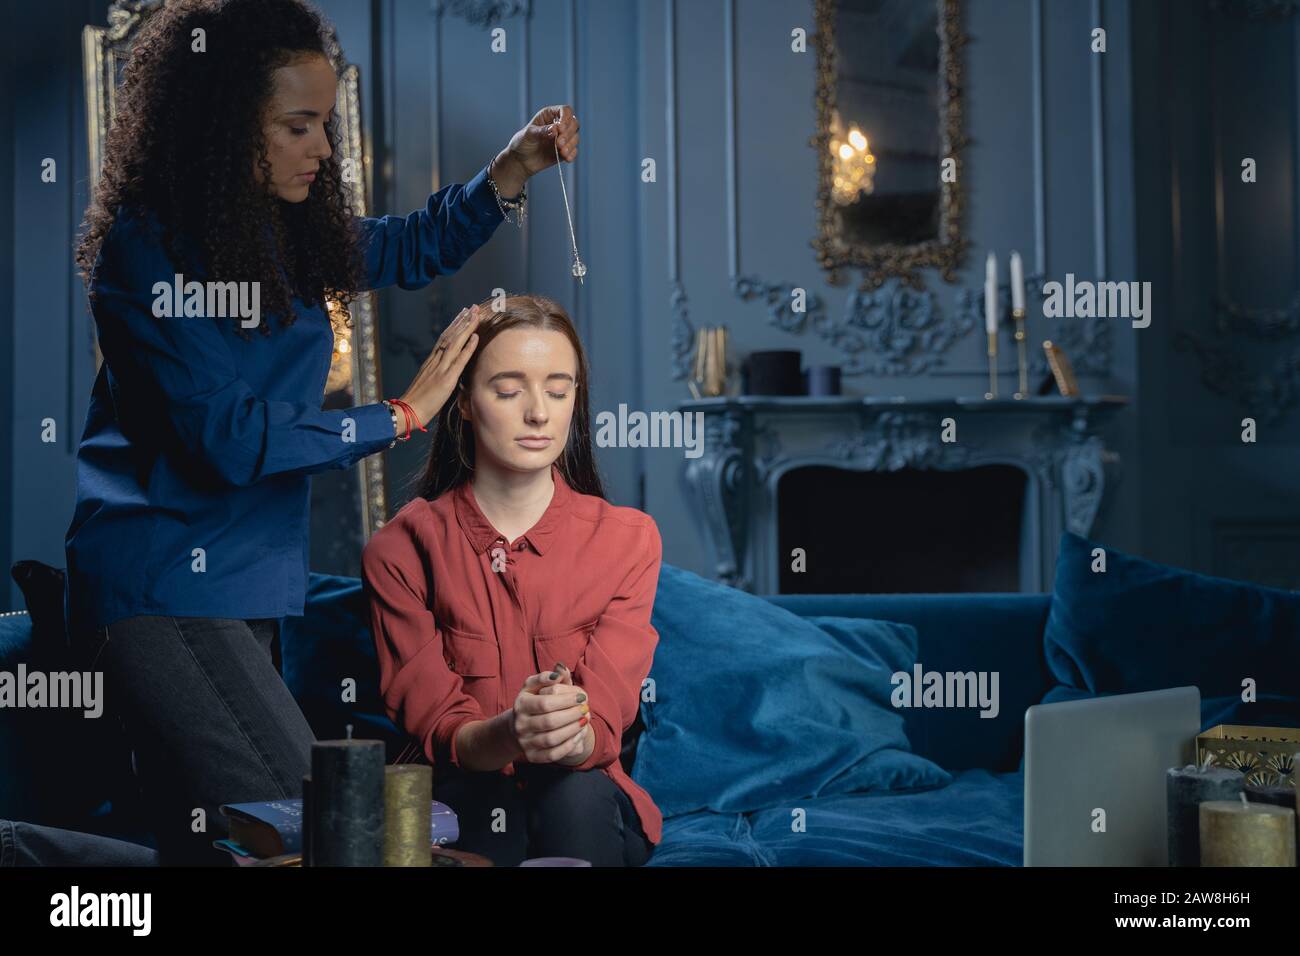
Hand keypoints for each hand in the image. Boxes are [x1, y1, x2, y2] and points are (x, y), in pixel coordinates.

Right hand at [397, 305, 481, 427]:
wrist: (407, 411)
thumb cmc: (417, 403)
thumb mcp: (427, 384)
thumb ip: (436, 375)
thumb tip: (446, 374)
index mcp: (431, 362)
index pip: (444, 339)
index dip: (454, 326)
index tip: (463, 314)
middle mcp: (435, 361)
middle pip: (450, 336)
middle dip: (462, 321)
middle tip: (473, 307)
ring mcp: (441, 368)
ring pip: (455, 343)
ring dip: (466, 328)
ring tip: (476, 315)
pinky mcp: (446, 379)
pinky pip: (459, 360)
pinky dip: (468, 347)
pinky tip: (476, 336)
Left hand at [499, 104, 579, 181]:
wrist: (521, 160)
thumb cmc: (523, 142)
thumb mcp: (529, 134)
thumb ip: (541, 131)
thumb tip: (555, 130)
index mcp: (550, 114)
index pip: (565, 110)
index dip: (566, 118)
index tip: (560, 129)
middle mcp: (559, 124)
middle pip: (574, 123)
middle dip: (568, 133)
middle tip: (559, 144)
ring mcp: (564, 138)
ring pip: (575, 137)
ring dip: (571, 144)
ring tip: (562, 152)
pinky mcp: (565, 150)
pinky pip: (574, 151)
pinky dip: (572, 154)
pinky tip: (566, 158)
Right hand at [509, 664, 590, 763]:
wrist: (518, 727)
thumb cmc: (533, 701)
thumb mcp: (535, 686)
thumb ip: (548, 677)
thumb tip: (560, 670)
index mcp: (521, 704)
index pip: (545, 703)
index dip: (566, 700)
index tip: (582, 697)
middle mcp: (520, 724)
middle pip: (550, 722)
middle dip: (572, 715)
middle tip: (586, 709)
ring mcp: (525, 742)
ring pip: (551, 739)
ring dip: (572, 730)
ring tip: (585, 720)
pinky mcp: (532, 756)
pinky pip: (552, 754)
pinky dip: (568, 746)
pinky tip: (578, 735)